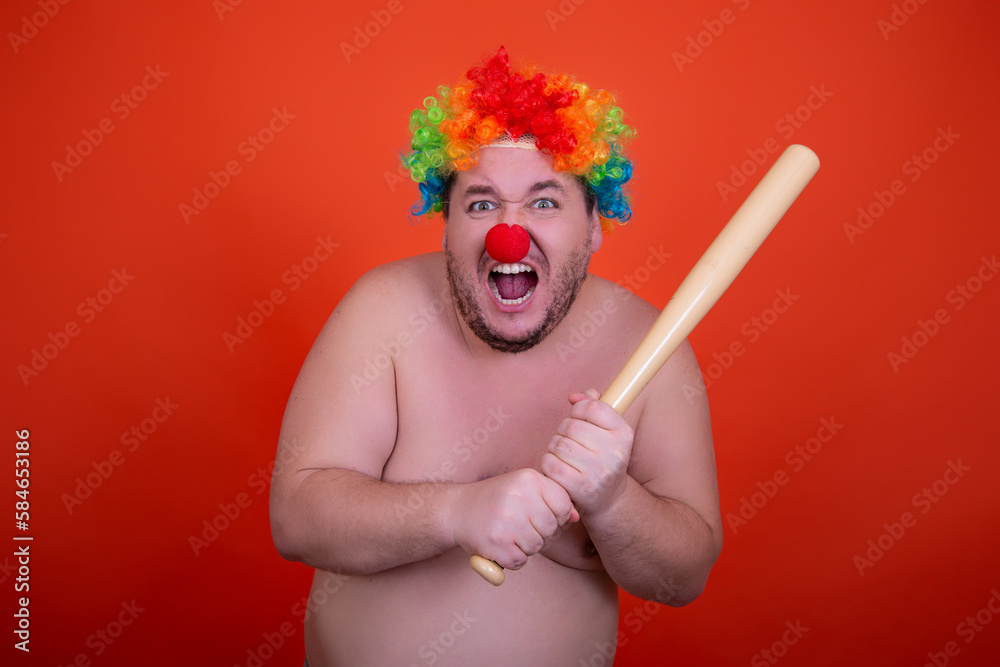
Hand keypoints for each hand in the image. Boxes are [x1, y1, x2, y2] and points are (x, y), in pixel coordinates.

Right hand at [451, 469, 577, 570]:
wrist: (456, 509)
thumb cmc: (495, 500)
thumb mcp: (524, 489)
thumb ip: (551, 499)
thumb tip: (576, 518)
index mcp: (528, 478)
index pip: (563, 504)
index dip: (557, 516)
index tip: (539, 515)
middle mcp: (518, 495)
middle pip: (551, 528)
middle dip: (539, 534)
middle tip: (519, 527)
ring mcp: (506, 519)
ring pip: (536, 546)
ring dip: (525, 547)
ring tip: (507, 534)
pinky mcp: (496, 542)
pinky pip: (520, 561)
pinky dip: (511, 559)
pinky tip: (499, 545)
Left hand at [541, 389, 633, 516]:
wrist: (609, 499)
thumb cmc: (603, 458)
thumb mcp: (607, 431)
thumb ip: (593, 406)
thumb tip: (573, 396)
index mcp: (624, 434)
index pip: (592, 407)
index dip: (578, 409)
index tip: (579, 418)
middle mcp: (614, 453)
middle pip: (571, 425)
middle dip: (564, 430)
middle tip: (571, 442)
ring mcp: (597, 471)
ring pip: (558, 443)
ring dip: (555, 447)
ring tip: (566, 456)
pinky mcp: (579, 487)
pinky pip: (550, 463)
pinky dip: (548, 463)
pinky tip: (559, 468)